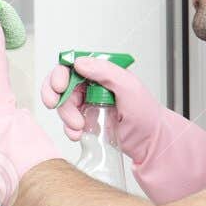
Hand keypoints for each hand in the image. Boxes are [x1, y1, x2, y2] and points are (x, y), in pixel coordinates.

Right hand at [41, 54, 164, 165]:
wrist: (150, 142)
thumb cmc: (146, 114)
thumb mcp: (129, 87)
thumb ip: (106, 72)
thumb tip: (80, 63)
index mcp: (102, 73)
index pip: (72, 66)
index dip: (60, 74)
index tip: (60, 86)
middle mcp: (92, 87)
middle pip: (61, 85)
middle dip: (55, 95)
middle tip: (55, 104)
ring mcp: (88, 104)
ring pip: (63, 105)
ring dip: (65, 116)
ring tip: (79, 126)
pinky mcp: (86, 122)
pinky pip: (68, 123)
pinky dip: (68, 129)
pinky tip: (78, 134)